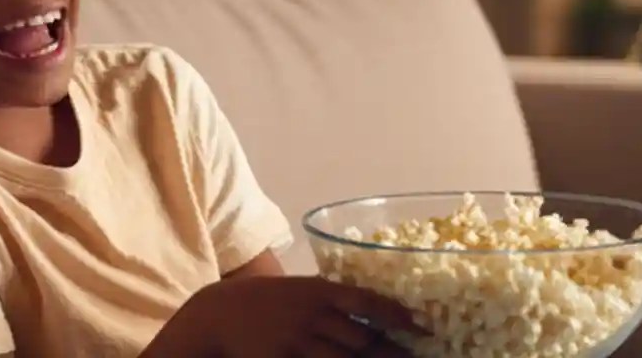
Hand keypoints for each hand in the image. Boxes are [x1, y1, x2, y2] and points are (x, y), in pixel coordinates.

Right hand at [142, 275, 425, 357]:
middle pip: (362, 338)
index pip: (365, 301)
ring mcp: (297, 341)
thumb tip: (373, 308)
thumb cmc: (265, 299)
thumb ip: (329, 297)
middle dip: (393, 352)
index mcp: (316, 290)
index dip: (396, 314)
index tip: (422, 325)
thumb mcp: (297, 289)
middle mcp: (310, 315)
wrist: (219, 314)